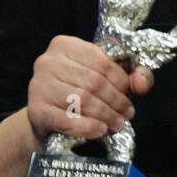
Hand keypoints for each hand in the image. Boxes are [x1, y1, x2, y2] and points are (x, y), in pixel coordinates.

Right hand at [26, 36, 152, 145]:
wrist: (46, 119)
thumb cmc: (80, 91)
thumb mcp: (108, 76)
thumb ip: (133, 74)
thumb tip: (141, 84)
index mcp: (65, 45)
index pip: (102, 62)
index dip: (122, 82)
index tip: (131, 96)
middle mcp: (47, 61)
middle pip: (93, 82)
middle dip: (116, 101)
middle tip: (126, 114)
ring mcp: (38, 85)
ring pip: (82, 100)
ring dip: (105, 115)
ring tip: (117, 124)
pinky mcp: (35, 110)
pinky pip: (67, 119)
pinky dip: (88, 127)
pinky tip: (100, 131)